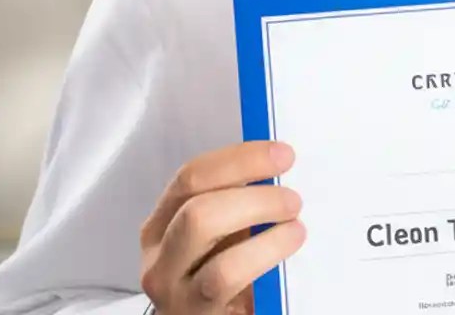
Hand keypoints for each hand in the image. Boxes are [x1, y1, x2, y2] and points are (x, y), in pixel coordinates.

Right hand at [140, 141, 305, 314]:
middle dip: (252, 191)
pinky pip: (225, 274)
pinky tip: (287, 245)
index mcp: (162, 225)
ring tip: (295, 224)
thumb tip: (278, 167)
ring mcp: (171, 287)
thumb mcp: (224, 240)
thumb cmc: (228, 285)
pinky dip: (264, 252)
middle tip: (292, 197)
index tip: (281, 154)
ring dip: (259, 219)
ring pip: (203, 231)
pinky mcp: (194, 312)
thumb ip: (238, 206)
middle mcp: (159, 254)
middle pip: (196, 204)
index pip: (191, 176)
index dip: (239, 159)